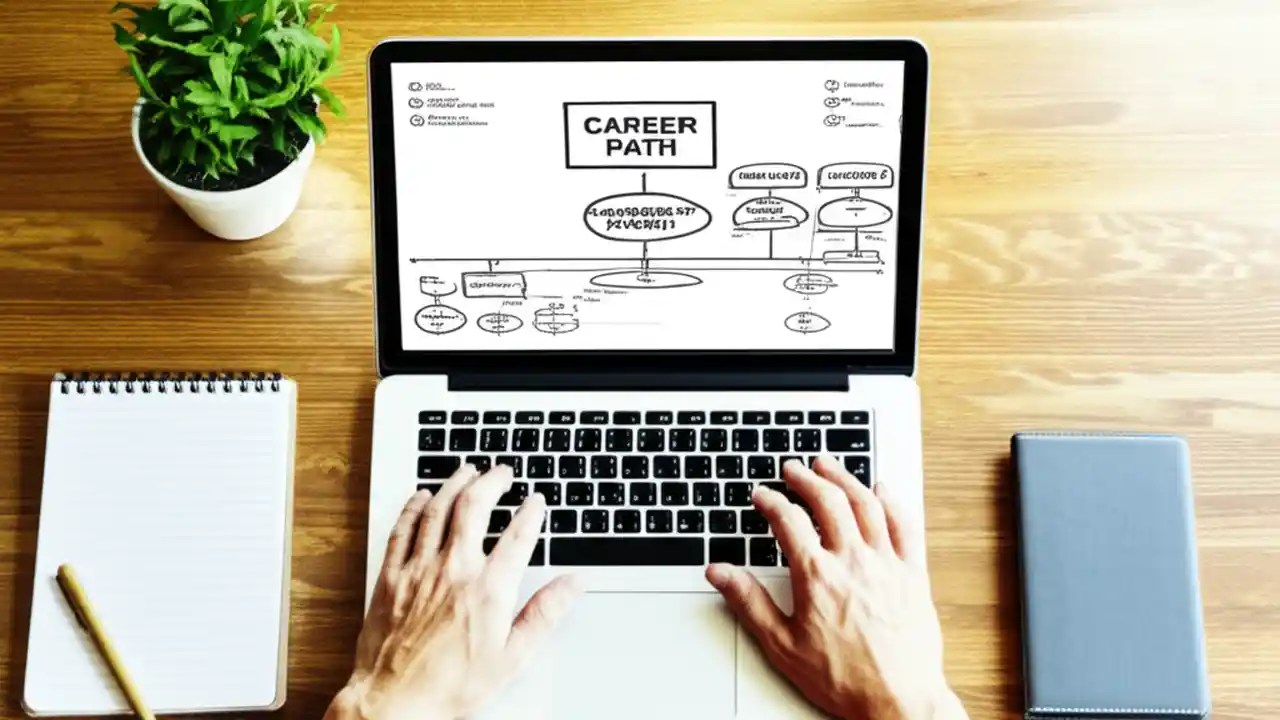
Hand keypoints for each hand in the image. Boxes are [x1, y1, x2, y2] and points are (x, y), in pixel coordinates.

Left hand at [326, 465, 582, 719]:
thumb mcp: (512, 658)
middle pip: (474, 507)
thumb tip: (572, 585)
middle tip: (502, 472)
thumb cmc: (451, 688)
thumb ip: (544, 614)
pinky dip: (413, 508)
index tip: (536, 502)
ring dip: (454, 484)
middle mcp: (453, 571)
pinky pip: (401, 531)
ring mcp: (418, 571)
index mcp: (488, 590)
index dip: (530, 513)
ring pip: (437, 510)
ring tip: (466, 471)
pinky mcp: (390, 578)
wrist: (395, 704)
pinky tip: (421, 497)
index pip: (517, 536)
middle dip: (492, 482)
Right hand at [706, 456, 966, 719]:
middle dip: (806, 479)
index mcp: (817, 576)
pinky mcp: (913, 574)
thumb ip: (749, 602)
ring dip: (845, 479)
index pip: (789, 521)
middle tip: (793, 469)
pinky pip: (905, 526)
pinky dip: (892, 502)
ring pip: (866, 504)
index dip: (771, 501)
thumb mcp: (782, 645)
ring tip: (829, 466)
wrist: (898, 701)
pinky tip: (883, 490)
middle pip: (828, 501)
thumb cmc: (844, 679)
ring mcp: (886, 564)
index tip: (762, 495)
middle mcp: (853, 561)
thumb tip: (720, 574)